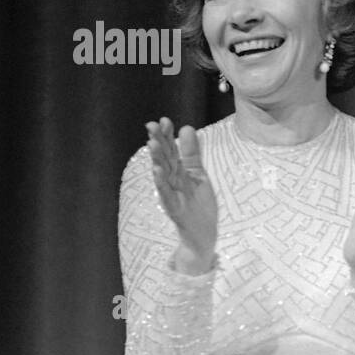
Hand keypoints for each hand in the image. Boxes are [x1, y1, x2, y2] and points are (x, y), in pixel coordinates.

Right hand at [146, 117, 217, 272]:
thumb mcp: (198, 174)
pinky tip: (157, 172)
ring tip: (152, 144)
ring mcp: (172, 195)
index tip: (164, 120)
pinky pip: (167, 195)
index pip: (171, 150)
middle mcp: (172, 181)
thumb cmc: (199, 204)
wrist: (203, 234)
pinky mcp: (175, 209)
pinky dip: (162, 184)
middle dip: (158, 142)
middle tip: (151, 125)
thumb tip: (187, 127)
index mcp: (178, 172)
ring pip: (163, 175)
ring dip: (157, 160)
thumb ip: (192, 153)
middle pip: (164, 159)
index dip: (167, 135)